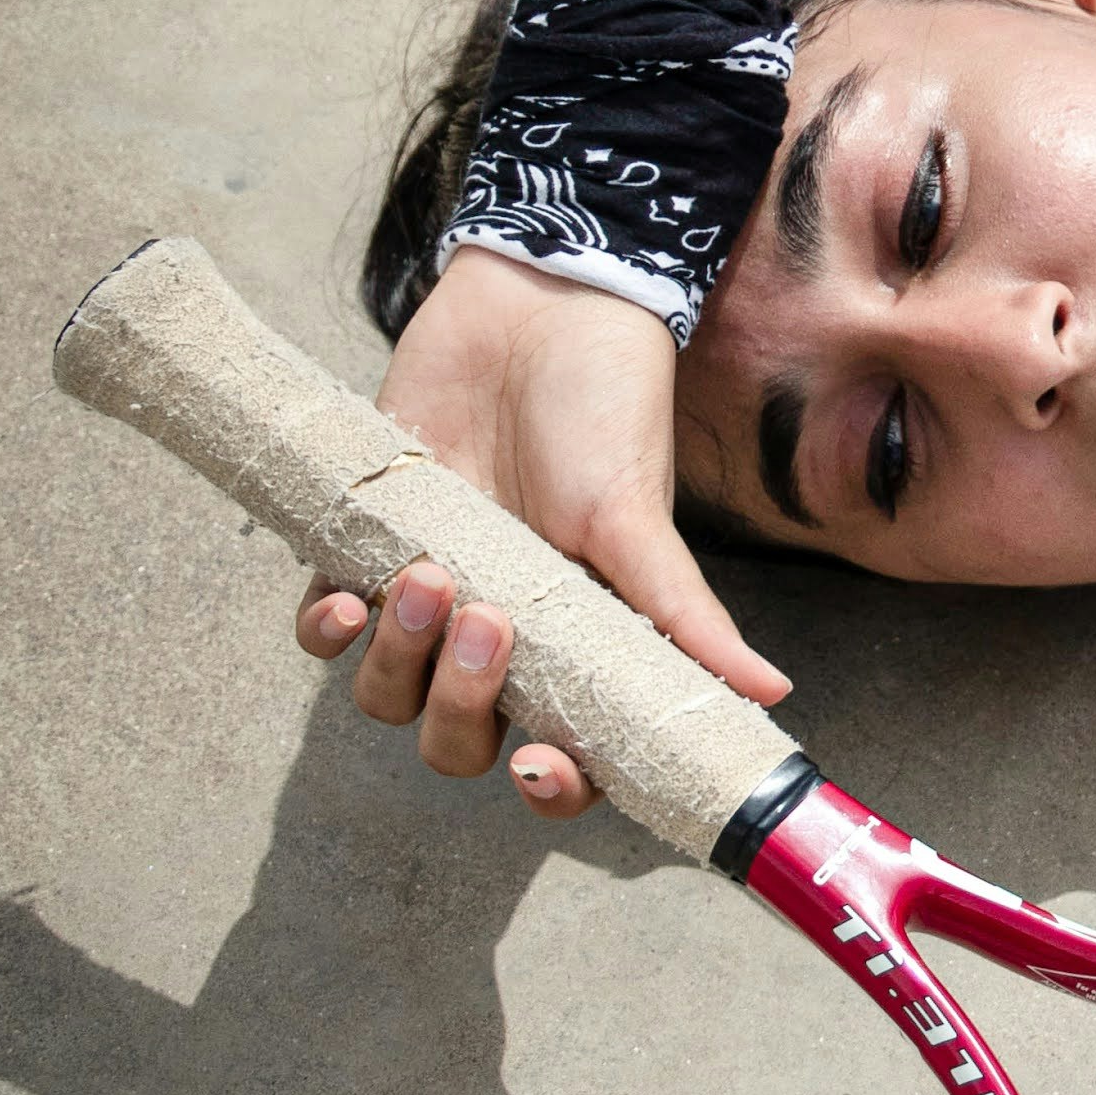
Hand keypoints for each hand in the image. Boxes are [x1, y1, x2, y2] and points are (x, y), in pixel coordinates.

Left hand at [294, 244, 789, 816]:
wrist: (531, 307)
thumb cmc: (602, 410)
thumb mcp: (638, 519)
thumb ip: (683, 614)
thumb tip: (771, 696)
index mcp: (577, 648)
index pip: (562, 757)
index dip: (548, 787)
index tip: (542, 763)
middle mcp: (502, 641)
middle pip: (459, 741)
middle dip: (463, 707)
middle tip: (492, 623)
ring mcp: (431, 599)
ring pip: (385, 695)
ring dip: (399, 660)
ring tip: (430, 578)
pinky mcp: (366, 546)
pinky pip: (324, 626)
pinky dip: (328, 628)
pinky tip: (349, 593)